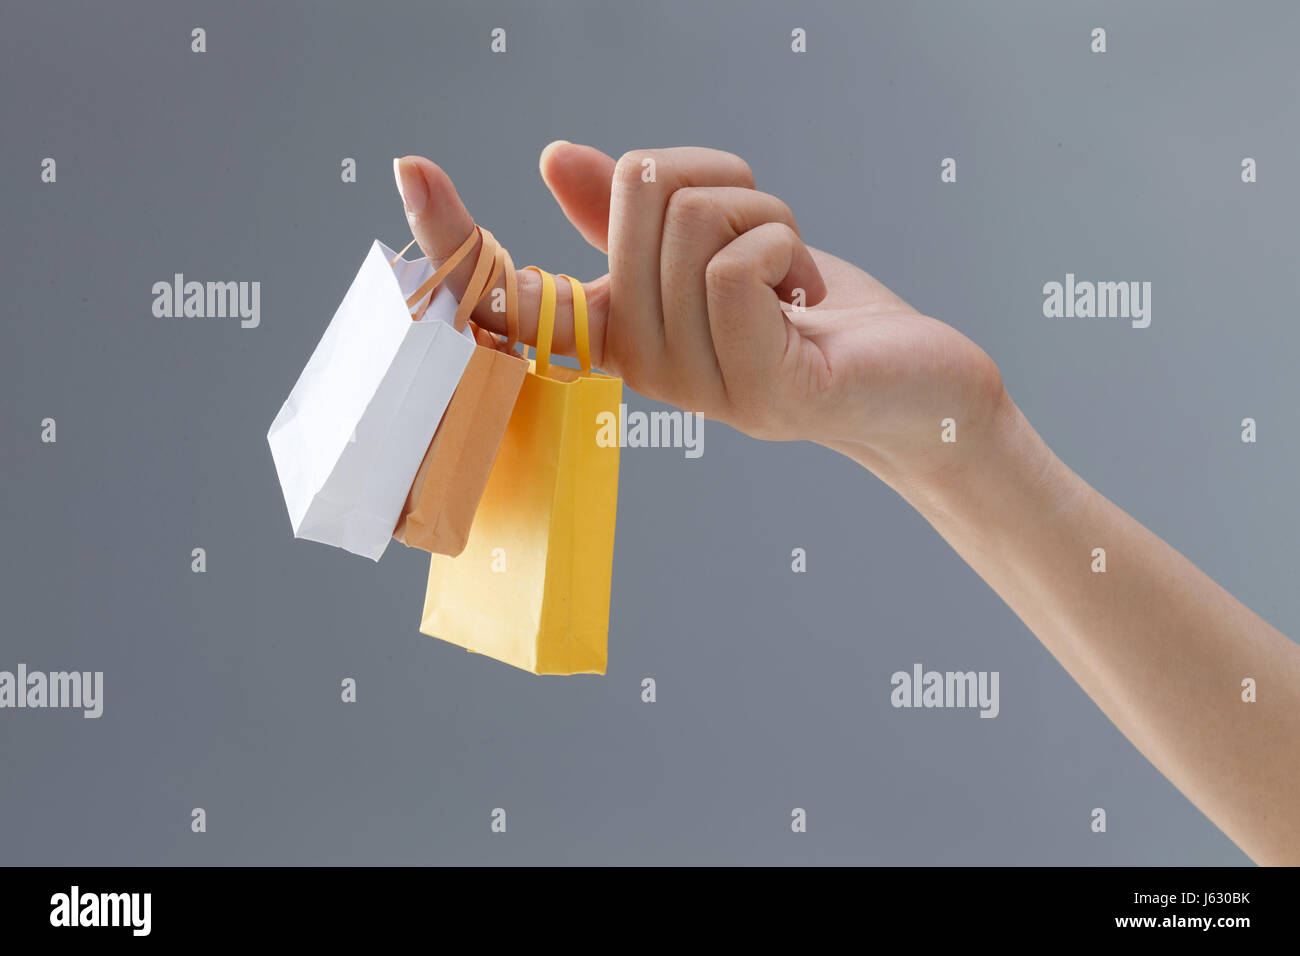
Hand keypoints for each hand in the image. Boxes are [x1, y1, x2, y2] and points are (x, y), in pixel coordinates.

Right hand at [394, 145, 1006, 486]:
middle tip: (764, 235)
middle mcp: (644, 365)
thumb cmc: (815, 317)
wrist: (916, 386)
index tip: (408, 171)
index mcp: (623, 327)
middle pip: (641, 189)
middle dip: (725, 176)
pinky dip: (784, 244)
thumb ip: (636, 214)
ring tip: (792, 272)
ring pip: (694, 219)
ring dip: (768, 212)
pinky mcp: (762, 390)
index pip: (520, 287)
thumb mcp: (723, 249)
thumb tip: (556, 159)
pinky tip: (807, 293)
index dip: (456, 230)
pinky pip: (734, 268)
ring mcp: (698, 387)